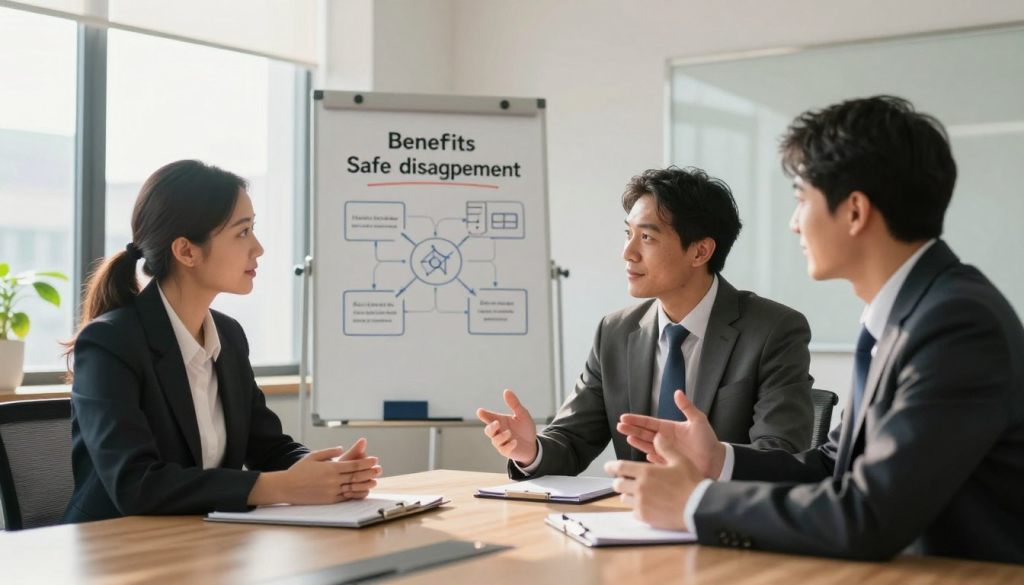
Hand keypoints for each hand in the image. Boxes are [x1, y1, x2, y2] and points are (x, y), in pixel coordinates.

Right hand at [248, 439, 381, 505]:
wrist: (287, 487)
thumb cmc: (300, 470)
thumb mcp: (314, 456)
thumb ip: (329, 452)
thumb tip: (342, 448)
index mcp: (330, 468)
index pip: (353, 465)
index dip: (366, 463)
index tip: (375, 460)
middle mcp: (333, 480)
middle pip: (356, 476)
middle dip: (369, 472)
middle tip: (380, 469)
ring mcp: (331, 491)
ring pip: (353, 487)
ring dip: (366, 484)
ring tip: (375, 480)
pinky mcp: (329, 501)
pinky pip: (346, 497)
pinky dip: (356, 494)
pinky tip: (363, 491)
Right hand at [476, 389, 537, 464]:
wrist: (533, 445)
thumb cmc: (525, 429)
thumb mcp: (522, 414)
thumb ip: (514, 404)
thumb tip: (506, 391)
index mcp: (500, 421)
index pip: (489, 417)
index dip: (483, 414)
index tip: (480, 411)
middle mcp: (498, 432)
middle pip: (489, 430)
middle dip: (491, 427)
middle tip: (497, 423)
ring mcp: (501, 442)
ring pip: (495, 440)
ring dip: (501, 436)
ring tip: (509, 433)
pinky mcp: (506, 451)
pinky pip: (504, 449)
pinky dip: (508, 445)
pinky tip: (515, 442)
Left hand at [604, 433, 702, 530]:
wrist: (699, 508)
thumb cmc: (691, 483)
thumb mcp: (680, 461)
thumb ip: (665, 448)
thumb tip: (657, 436)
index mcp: (646, 472)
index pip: (620, 467)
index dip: (611, 466)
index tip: (608, 467)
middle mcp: (640, 488)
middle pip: (617, 484)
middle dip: (620, 482)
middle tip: (626, 482)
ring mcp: (641, 504)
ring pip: (624, 499)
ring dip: (628, 495)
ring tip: (639, 494)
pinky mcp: (645, 517)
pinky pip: (633, 512)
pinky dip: (637, 508)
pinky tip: (648, 505)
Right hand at [617, 390, 725, 477]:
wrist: (717, 461)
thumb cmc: (708, 440)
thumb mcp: (698, 420)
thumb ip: (687, 407)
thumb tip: (677, 392)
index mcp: (669, 428)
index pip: (649, 423)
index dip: (636, 420)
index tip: (624, 417)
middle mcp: (665, 440)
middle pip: (644, 433)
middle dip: (631, 429)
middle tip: (620, 426)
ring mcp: (665, 452)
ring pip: (647, 446)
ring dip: (637, 442)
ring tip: (628, 438)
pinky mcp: (668, 464)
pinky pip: (656, 461)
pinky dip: (650, 459)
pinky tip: (645, 456)